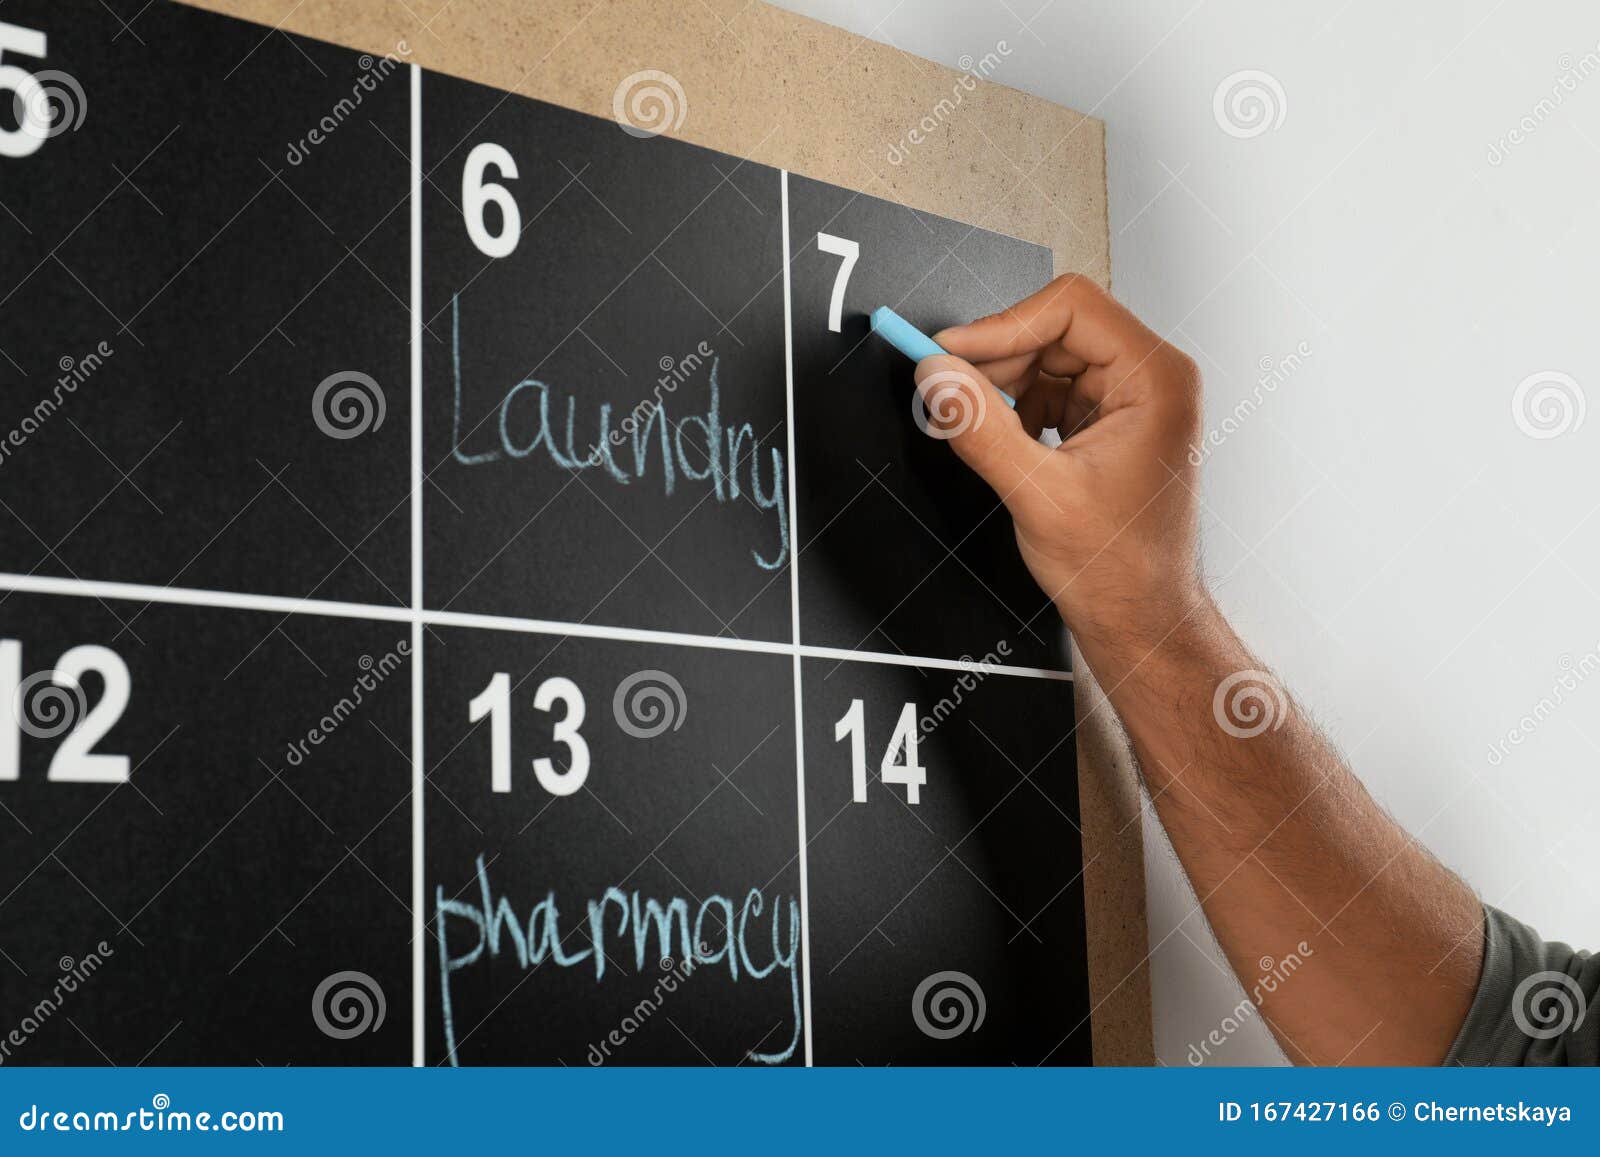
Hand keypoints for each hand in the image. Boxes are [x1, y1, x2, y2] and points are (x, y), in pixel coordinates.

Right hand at [918, 274, 1204, 652]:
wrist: (1139, 616)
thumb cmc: (1119, 567)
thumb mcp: (1036, 493)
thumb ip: (980, 428)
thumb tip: (936, 376)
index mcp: (1155, 380)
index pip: (1071, 308)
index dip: (1001, 325)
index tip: (949, 352)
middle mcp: (1152, 378)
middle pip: (1057, 328)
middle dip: (998, 359)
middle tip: (949, 389)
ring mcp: (1132, 398)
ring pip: (1049, 357)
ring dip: (1006, 386)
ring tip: (984, 429)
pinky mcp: (1111, 419)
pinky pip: (1053, 387)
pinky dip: (1019, 407)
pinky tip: (1009, 443)